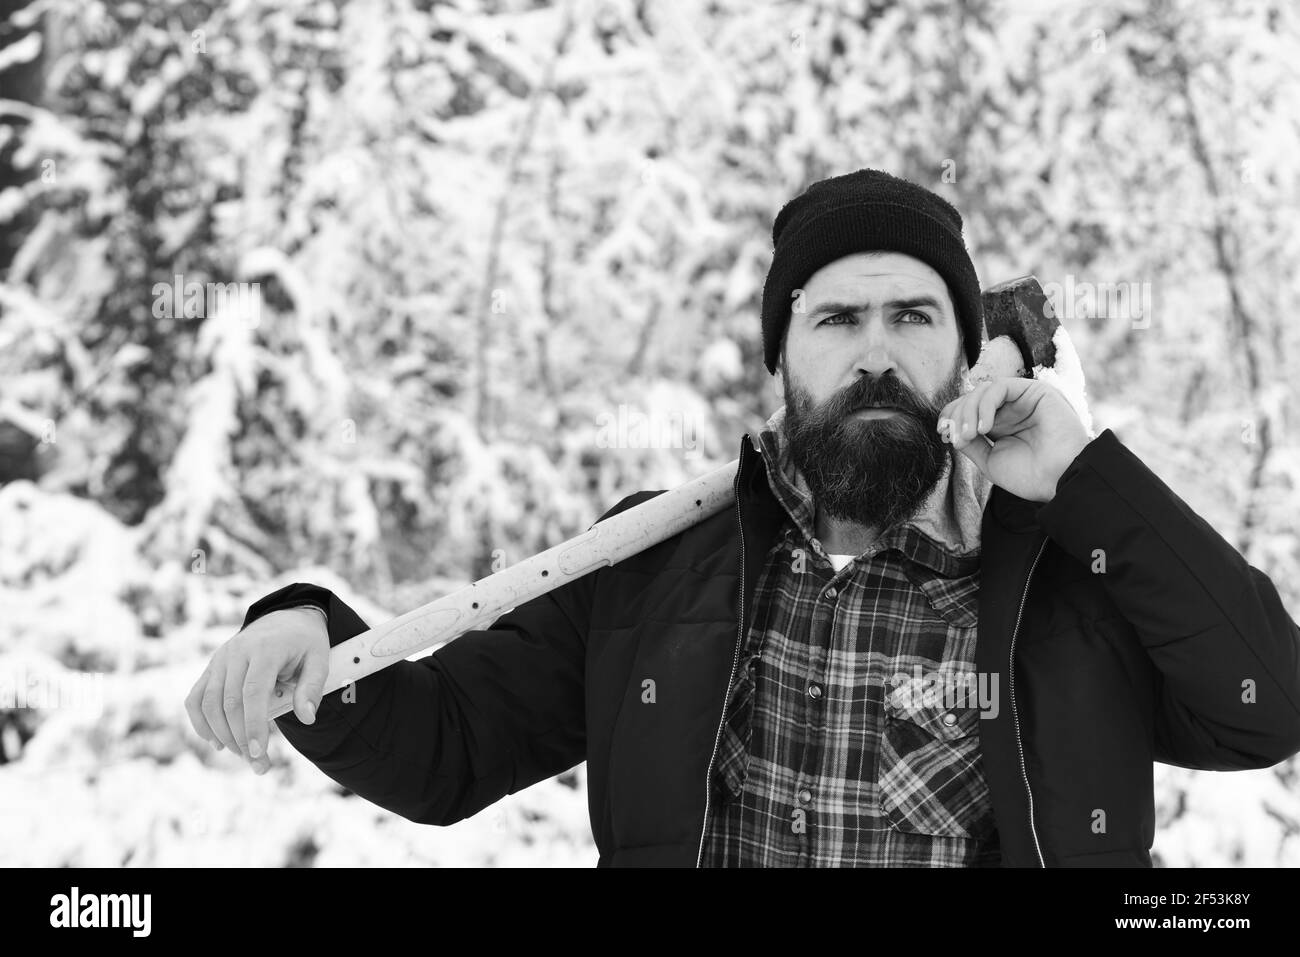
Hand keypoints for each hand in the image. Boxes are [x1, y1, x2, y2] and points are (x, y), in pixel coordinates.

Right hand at [185, 606, 329, 773]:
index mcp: (265, 649)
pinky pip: (196, 698)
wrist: (285, 619)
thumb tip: (307, 718)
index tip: (257, 752)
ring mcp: (220, 659)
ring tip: (242, 755)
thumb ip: (312, 687)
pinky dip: (201, 722)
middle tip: (258, 764)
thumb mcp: (319, 659)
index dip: (252, 724)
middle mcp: (237, 652)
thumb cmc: (304, 643)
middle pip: (229, 702)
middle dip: (240, 738)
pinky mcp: (211, 667)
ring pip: (208, 703)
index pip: (253, 692)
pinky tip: (217, 743)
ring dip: (222, 735)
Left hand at [937, 377, 1089, 502]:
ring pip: (982, 391)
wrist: (1060, 481)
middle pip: (971, 399)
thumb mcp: (989, 460)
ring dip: (968, 411)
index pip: (968, 411)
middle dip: (957, 416)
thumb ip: (970, 443)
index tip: (943, 433)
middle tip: (955, 437)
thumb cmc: (1030, 476)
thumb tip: (950, 429)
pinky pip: (999, 387)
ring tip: (969, 435)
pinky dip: (985, 404)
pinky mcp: (1035, 391)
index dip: (951, 417)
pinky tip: (984, 427)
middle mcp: (1011, 409)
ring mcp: (1023, 399)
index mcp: (1001, 425)